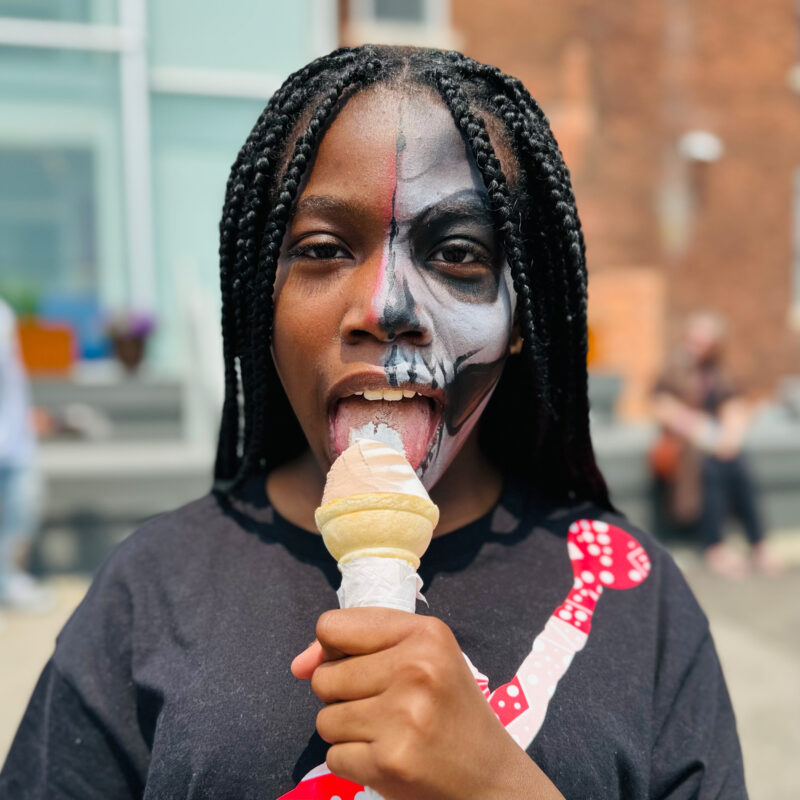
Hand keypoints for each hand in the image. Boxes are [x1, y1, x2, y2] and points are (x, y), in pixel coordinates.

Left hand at [292, 608, 563, 799]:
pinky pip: (334, 756)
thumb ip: (354, 648)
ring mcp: (403, 716)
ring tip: (387, 732)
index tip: (359, 665)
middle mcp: (416, 668)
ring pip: (325, 718)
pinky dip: (354, 761)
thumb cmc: (449, 708)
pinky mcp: (391, 761)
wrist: (490, 778)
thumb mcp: (419, 658)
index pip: (332, 626)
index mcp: (425, 633)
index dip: (333, 649)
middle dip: (343, 696)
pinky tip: (388, 757)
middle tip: (384, 706)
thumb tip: (297, 665)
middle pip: (324, 677)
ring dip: (347, 731)